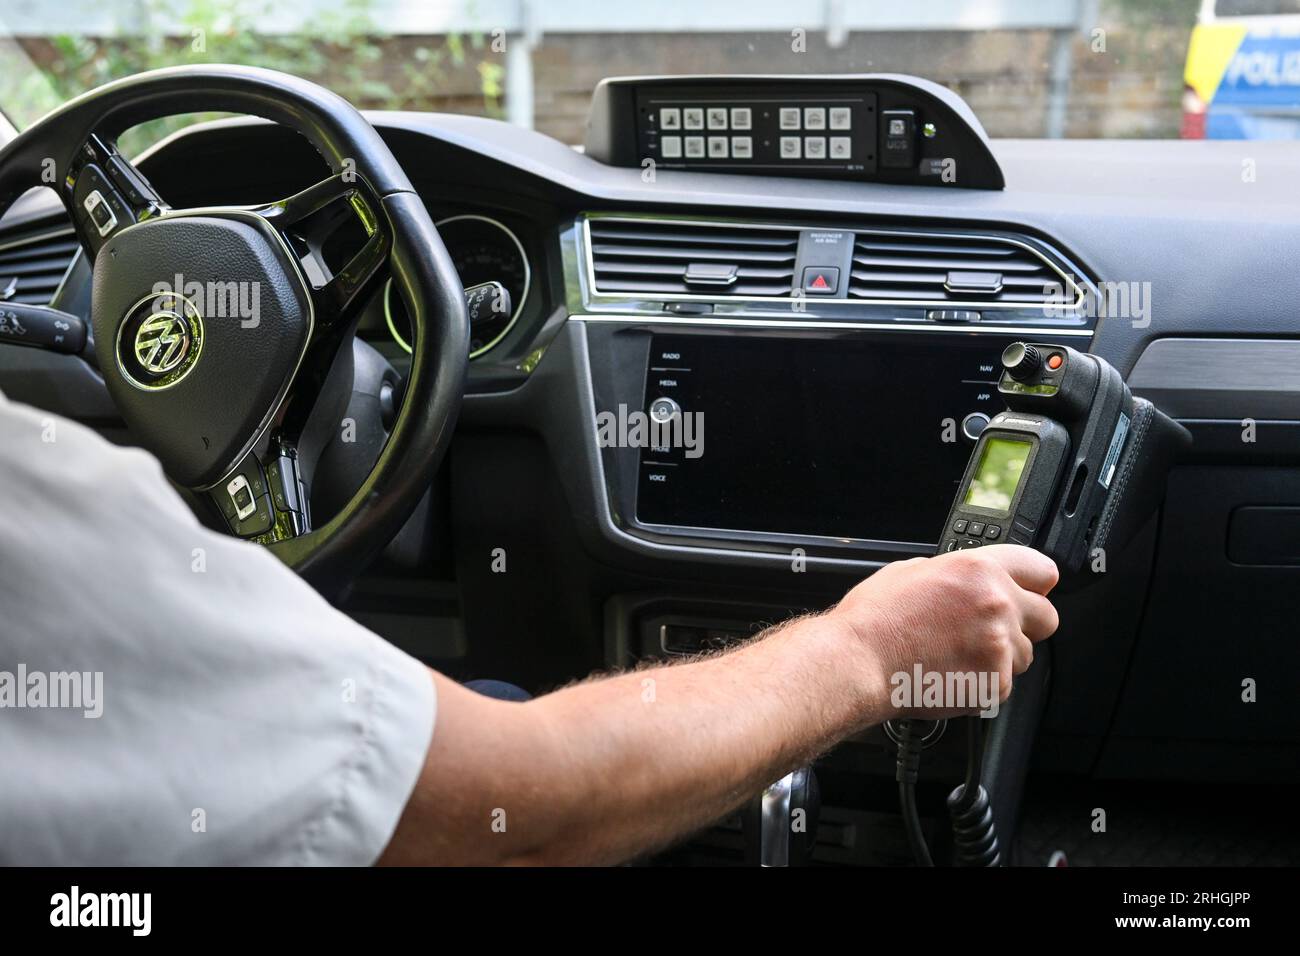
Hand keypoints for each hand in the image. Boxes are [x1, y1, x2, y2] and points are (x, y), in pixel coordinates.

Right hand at [828, 545, 1059, 719]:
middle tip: (993, 631)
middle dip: (1025, 625)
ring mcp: (999, 645)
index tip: (1031, 593)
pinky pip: (1005, 684)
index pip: (1042, 571)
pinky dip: (984, 683)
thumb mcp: (913, 570)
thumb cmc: (876, 618)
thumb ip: (955, 572)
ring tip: (961, 656)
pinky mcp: (994, 683)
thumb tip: (968, 579)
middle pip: (1046, 617)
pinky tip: (953, 674)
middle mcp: (996, 603)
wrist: (859, 661)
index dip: (1035, 585)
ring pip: (1027, 655)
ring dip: (1003, 657)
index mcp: (978, 569)